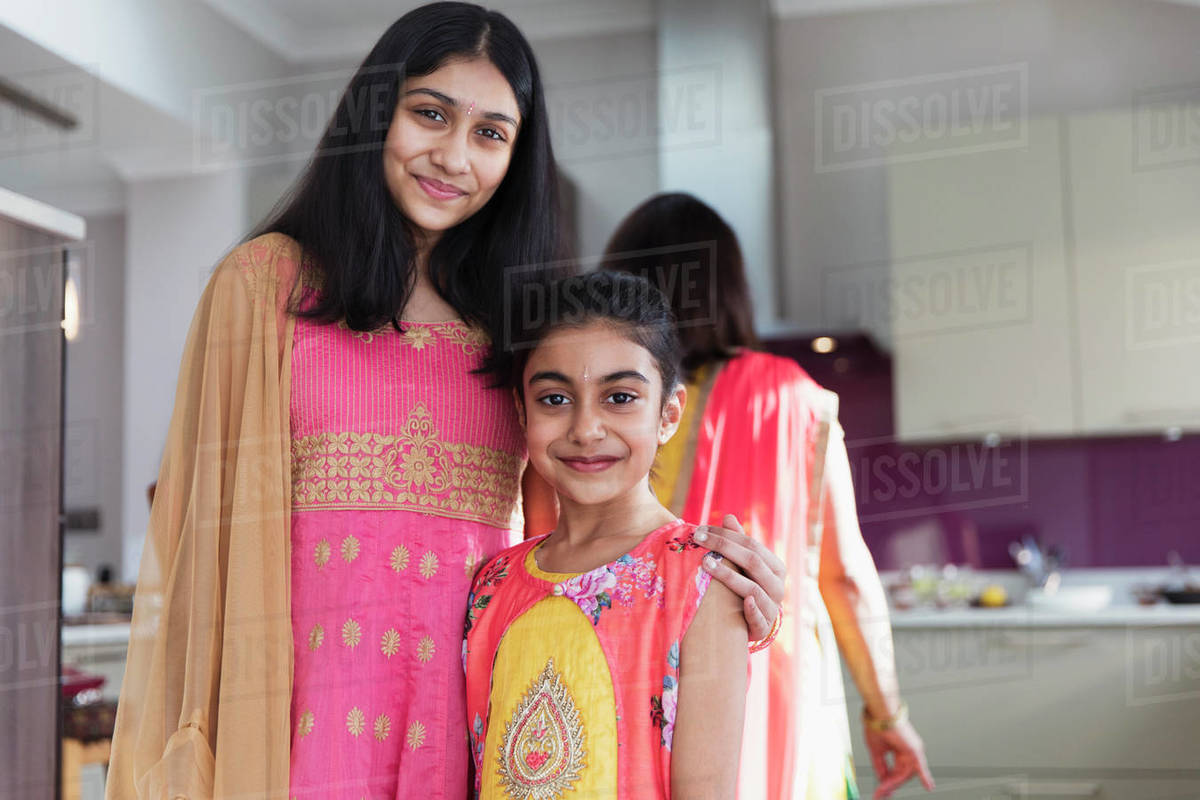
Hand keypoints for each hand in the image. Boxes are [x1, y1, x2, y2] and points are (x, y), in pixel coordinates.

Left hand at [695, 514, 785, 640]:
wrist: (755, 626)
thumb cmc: (748, 588)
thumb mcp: (744, 566)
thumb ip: (738, 543)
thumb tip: (728, 517)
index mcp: (775, 567)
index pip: (751, 545)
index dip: (726, 535)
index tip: (700, 530)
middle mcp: (777, 585)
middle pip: (752, 561)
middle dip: (724, 548)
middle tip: (698, 539)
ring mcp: (772, 607)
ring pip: (753, 588)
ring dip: (729, 575)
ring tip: (706, 564)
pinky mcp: (763, 627)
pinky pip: (759, 618)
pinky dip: (752, 610)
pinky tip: (744, 602)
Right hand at [864, 718, 934, 798]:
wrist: (878, 714)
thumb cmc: (876, 727)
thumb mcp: (876, 752)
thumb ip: (880, 767)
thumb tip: (882, 781)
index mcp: (899, 750)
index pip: (895, 771)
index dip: (886, 782)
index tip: (879, 792)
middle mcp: (908, 751)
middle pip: (901, 774)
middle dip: (890, 785)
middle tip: (880, 794)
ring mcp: (913, 750)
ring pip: (905, 773)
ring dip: (894, 783)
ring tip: (883, 790)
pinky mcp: (915, 750)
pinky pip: (921, 767)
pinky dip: (925, 777)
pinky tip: (928, 787)